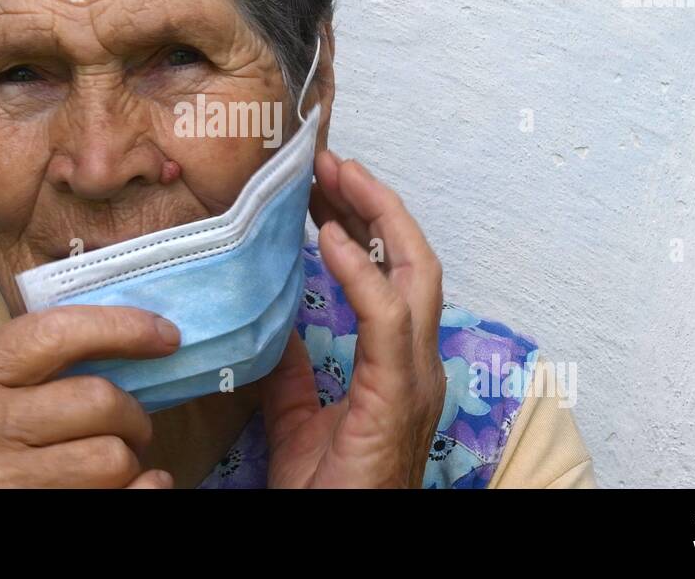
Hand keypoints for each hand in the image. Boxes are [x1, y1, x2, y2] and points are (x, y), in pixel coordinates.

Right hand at [0, 305, 179, 487]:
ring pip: (113, 460)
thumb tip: (116, 346)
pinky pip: (118, 502)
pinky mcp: (24, 521)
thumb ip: (16, 369)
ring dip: (129, 461)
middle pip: (101, 401)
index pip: (59, 333)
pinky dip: (143, 493)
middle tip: (129, 426)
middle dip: (132, 415)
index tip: (166, 336)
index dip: (124, 329)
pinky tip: (140, 487)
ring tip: (114, 462)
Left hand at [260, 151, 446, 487]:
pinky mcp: (398, 393)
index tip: (326, 188)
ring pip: (413, 273)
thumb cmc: (329, 489)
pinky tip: (328, 236)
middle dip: (375, 203)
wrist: (337, 532)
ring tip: (335, 177)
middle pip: (410, 259)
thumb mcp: (300, 417)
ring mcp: (414, 376)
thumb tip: (278, 324)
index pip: (393, 273)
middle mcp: (417, 361)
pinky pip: (388, 318)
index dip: (366, 223)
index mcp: (398, 364)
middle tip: (332, 162)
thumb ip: (295, 369)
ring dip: (375, 217)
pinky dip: (361, 272)